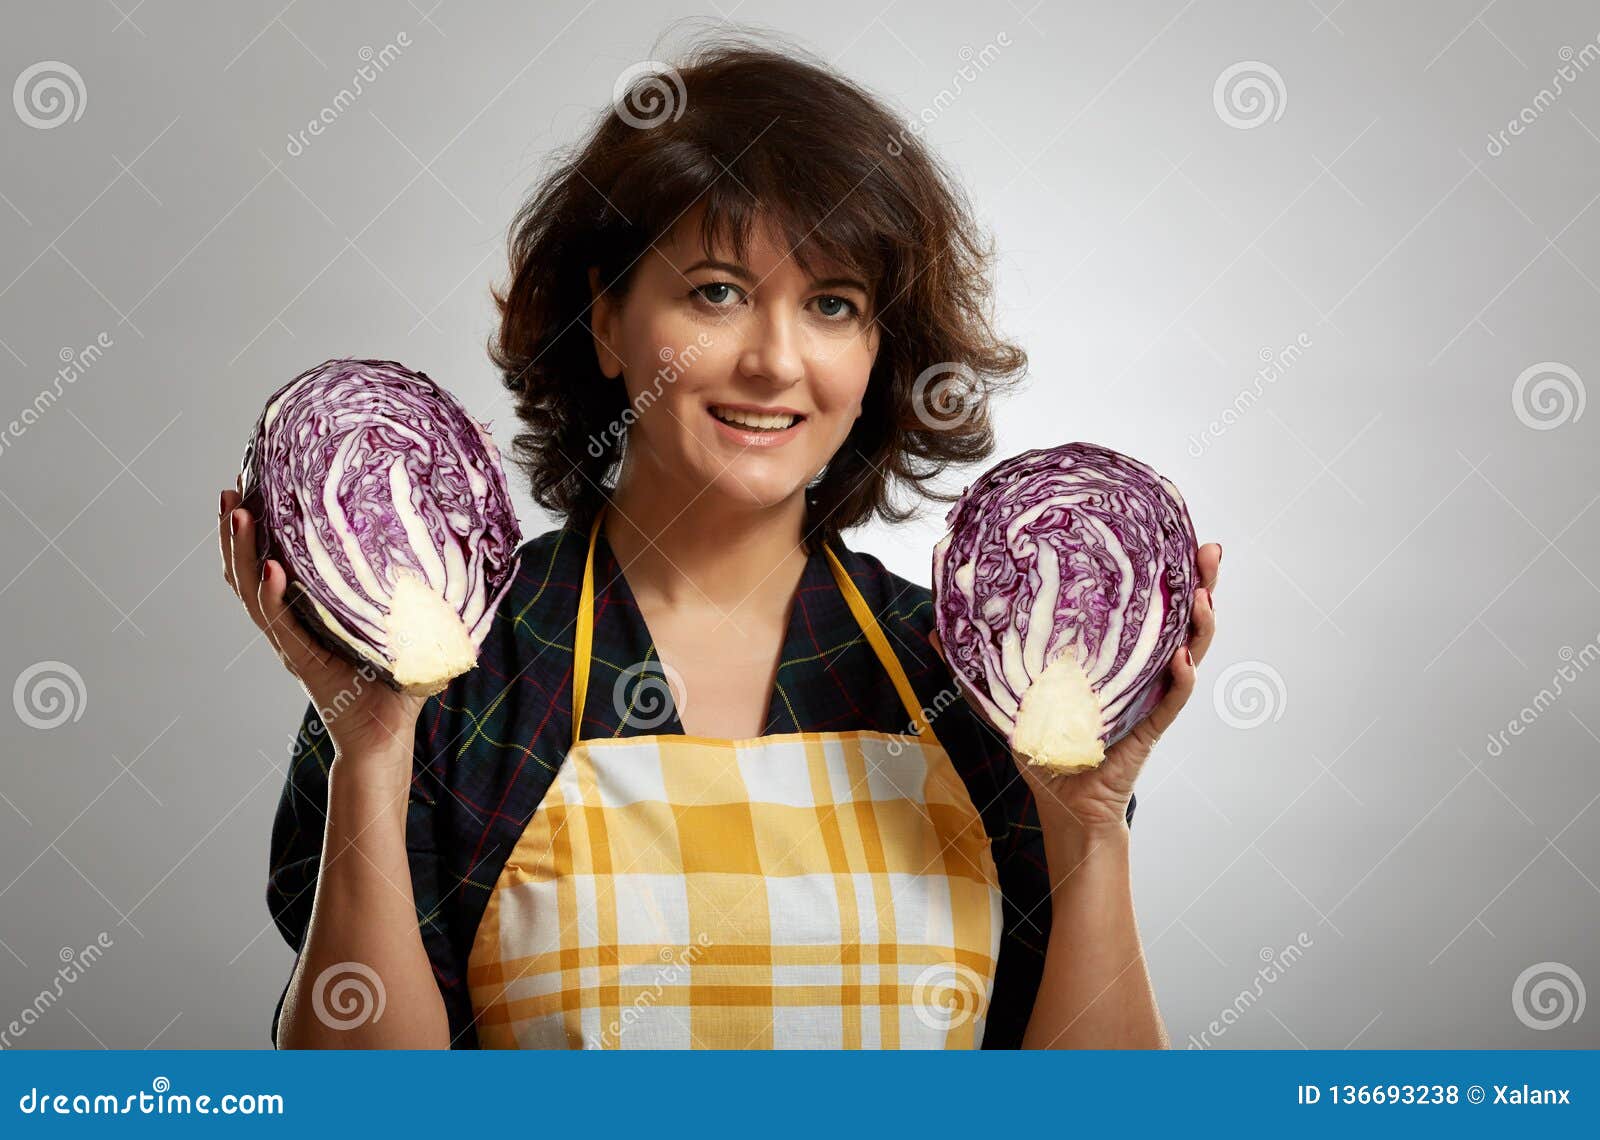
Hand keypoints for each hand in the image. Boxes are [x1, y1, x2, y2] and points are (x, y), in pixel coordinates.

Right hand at [219, 483, 425, 763]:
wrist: (386, 740)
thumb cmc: (398, 686)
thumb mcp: (407, 629)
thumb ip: (418, 596)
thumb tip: (456, 551)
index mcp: (311, 615)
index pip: (272, 565)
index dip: (259, 532)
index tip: (253, 489)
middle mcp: (294, 626)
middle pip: (250, 571)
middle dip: (236, 533)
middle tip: (230, 492)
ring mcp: (293, 643)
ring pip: (253, 592)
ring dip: (242, 553)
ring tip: (238, 514)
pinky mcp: (302, 662)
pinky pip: (280, 624)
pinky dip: (272, 596)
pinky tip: (271, 568)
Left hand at [931, 543, 1221, 836]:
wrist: (1063, 807)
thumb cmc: (1042, 750)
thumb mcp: (1003, 694)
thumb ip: (973, 659)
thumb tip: (932, 625)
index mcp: (1112, 655)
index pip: (1143, 603)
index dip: (1159, 569)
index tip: (1165, 530)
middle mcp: (1138, 670)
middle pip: (1179, 618)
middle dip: (1200, 582)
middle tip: (1208, 547)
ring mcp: (1149, 697)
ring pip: (1191, 652)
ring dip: (1201, 623)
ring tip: (1203, 594)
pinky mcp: (1148, 729)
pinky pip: (1172, 701)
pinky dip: (1181, 680)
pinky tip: (1182, 657)